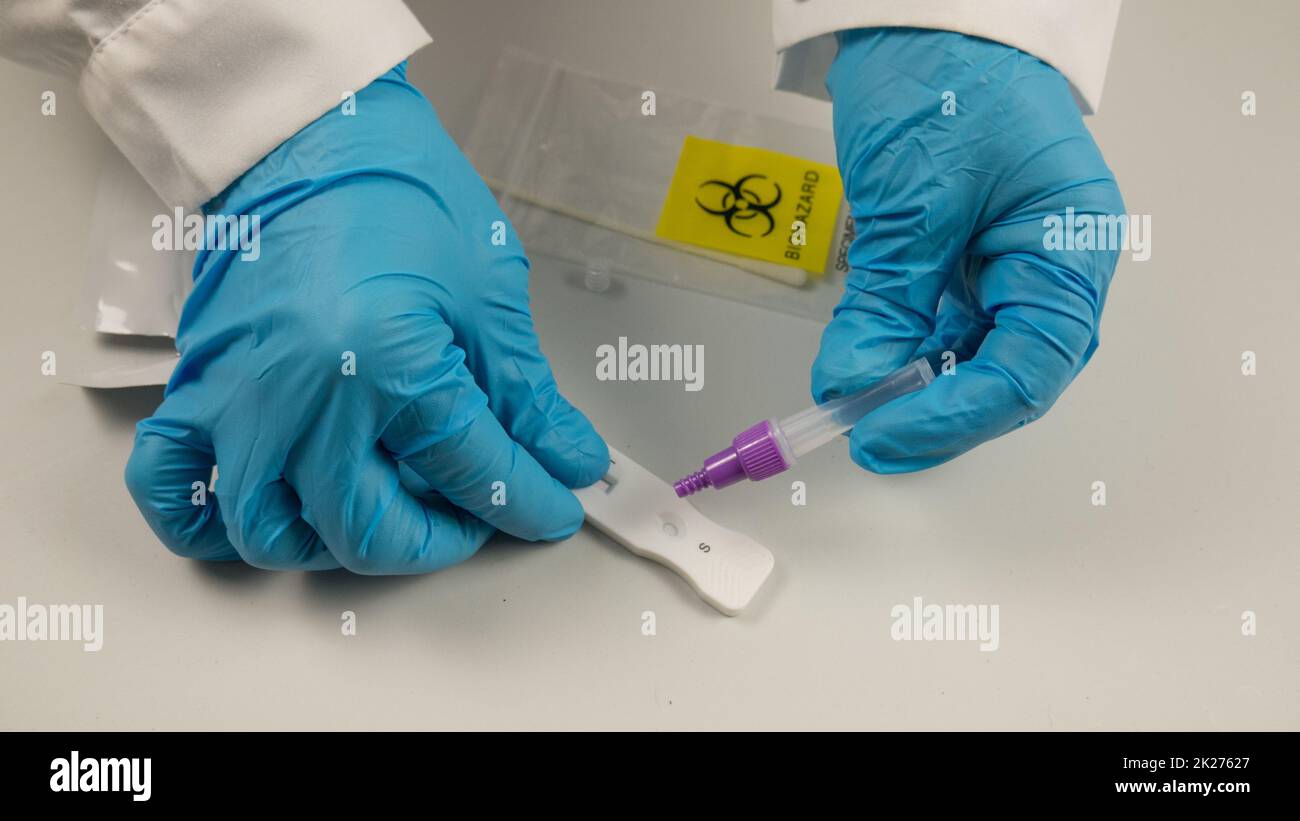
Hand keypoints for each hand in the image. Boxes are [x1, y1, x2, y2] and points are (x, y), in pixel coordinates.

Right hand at [125, 64, 607, 572]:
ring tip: (386, 510)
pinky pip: (173, 489)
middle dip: (440, 539)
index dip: (530, 499)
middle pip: (372, 531)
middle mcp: (304, 398)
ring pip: (274, 536)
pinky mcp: (198, 388)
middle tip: (476, 510)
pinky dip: (210, 522)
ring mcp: (240, 400)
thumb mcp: (487, 294)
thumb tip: (566, 460)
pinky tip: (271, 510)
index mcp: (388, 364)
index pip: (475, 473)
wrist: (309, 134)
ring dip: (338, 545)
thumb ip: (524, 396)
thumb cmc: (398, 191)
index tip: (554, 505)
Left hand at [812, 29, 1124, 471]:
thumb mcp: (914, 199)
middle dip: (935, 409)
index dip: (956, 415)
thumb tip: (854, 383)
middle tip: (868, 434)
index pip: (1027, 366)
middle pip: (1004, 372)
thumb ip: (888, 300)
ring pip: (968, 354)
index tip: (886, 434)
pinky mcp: (964, 256)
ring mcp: (1006, 262)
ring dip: (913, 384)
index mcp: (1070, 248)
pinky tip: (868, 361)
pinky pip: (941, 322)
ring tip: (857, 403)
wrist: (922, 18)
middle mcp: (1048, 264)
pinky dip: (902, 346)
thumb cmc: (947, 79)